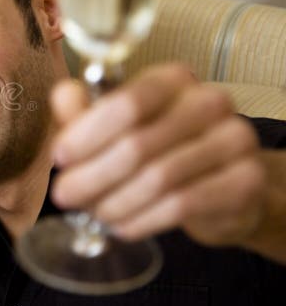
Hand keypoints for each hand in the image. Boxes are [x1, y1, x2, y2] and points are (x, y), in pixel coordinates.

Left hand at [50, 63, 266, 248]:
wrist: (222, 185)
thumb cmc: (160, 149)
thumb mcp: (118, 127)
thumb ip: (86, 112)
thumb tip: (63, 96)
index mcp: (172, 79)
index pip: (126, 103)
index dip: (87, 133)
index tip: (60, 158)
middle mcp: (208, 102)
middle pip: (137, 144)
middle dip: (91, 176)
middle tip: (65, 195)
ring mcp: (234, 139)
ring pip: (157, 178)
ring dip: (114, 202)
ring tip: (94, 213)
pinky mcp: (245, 180)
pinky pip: (181, 204)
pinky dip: (142, 219)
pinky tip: (122, 226)